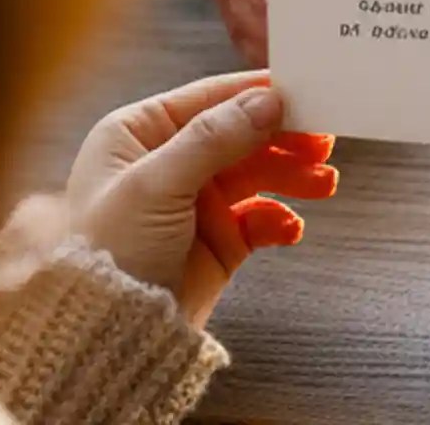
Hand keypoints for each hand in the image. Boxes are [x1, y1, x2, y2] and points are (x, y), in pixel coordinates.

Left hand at [66, 71, 336, 326]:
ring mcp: (192, 202)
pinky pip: (258, 218)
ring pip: (256, 174)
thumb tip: (264, 101)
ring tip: (323, 183)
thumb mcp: (155, 186)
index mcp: (136, 134)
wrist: (106, 336)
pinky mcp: (214, 240)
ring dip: (290, 176)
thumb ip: (212, 139)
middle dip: (282, 138)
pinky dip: (278, 219)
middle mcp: (165, 162)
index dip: (255, 94)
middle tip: (322, 142)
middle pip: (239, 135)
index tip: (302, 92)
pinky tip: (290, 227)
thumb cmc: (106, 254)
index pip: (206, 99)